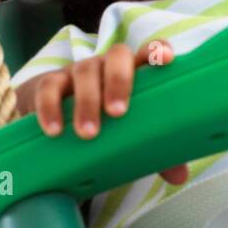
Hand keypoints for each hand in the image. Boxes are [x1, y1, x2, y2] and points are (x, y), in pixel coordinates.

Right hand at [31, 39, 188, 185]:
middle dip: (119, 81)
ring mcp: (78, 72)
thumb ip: (155, 152)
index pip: (149, 51)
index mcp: (134, 72)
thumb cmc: (107, 123)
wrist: (58, 119)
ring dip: (87, 102)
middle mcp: (108, 65)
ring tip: (88, 134)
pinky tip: (55, 131)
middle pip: (116, 55)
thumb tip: (179, 177)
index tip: (167, 60)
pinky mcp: (50, 82)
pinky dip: (51, 108)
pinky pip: (49, 87)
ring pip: (84, 70)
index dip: (159, 50)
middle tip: (118, 113)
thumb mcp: (129, 135)